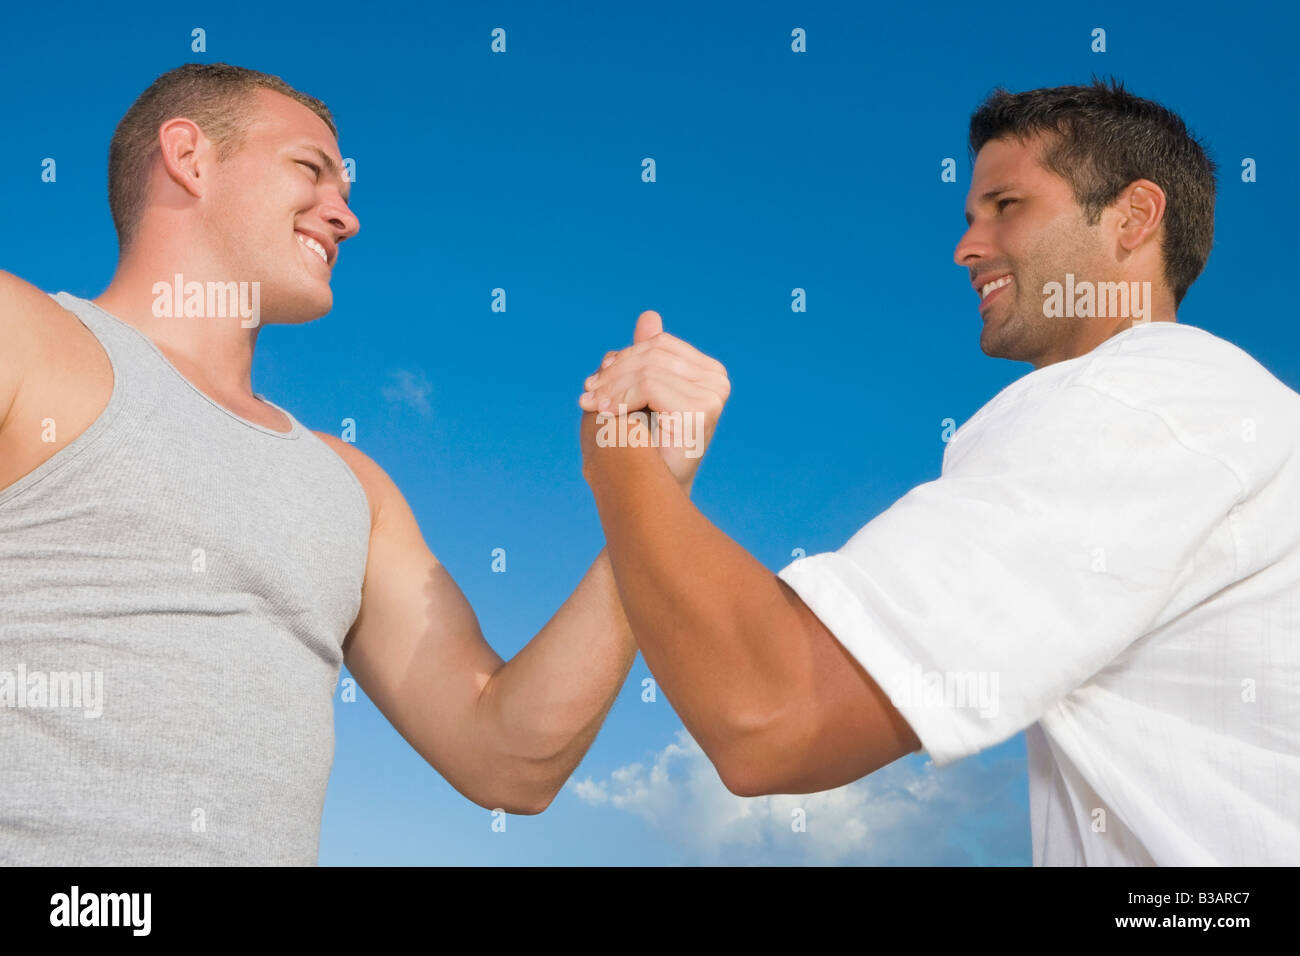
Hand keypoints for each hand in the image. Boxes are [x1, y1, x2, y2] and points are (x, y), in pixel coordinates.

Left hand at [578, 310, 729, 491]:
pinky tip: (606, 413)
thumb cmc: (647, 444)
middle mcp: (718, 379)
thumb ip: (647, 355)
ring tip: (591, 405)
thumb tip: (649, 315)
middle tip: (587, 393)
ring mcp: (714, 393)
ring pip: (647, 368)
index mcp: (709, 371)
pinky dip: (621, 398)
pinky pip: (649, 385)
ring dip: (612, 386)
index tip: (595, 380)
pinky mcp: (703, 408)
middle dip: (614, 372)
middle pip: (653, 353)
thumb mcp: (642, 392)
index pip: (659, 344)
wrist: (653, 492)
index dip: (623, 358)